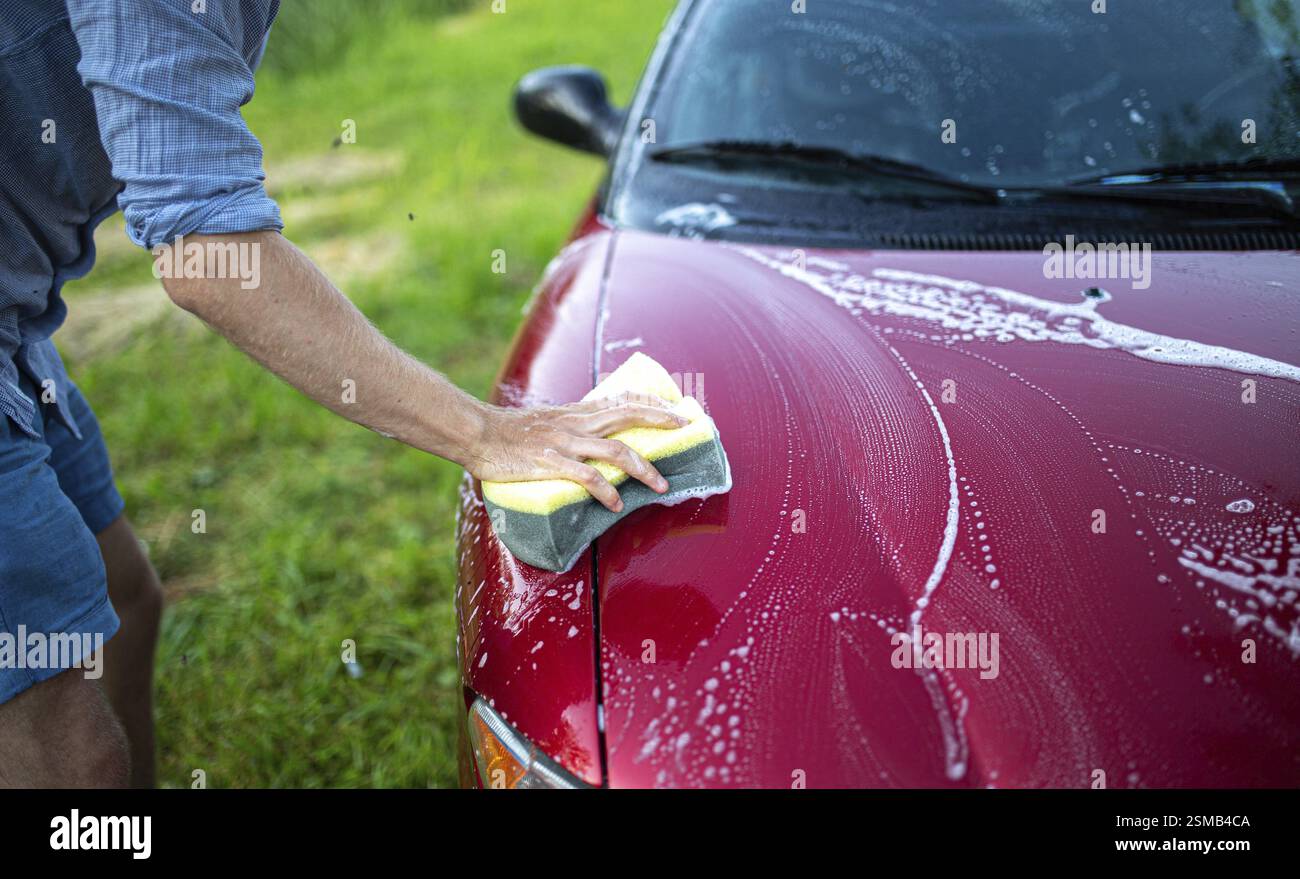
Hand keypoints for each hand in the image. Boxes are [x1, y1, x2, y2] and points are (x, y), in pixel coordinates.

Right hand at [466, 394, 689, 511]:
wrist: (478, 434)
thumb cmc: (509, 432)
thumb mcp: (548, 422)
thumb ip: (571, 429)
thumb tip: (590, 441)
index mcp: (576, 413)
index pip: (621, 399)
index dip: (650, 402)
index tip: (674, 408)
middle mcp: (577, 424)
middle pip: (627, 416)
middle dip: (659, 422)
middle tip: (683, 429)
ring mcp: (565, 443)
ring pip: (616, 451)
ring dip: (643, 469)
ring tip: (661, 485)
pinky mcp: (551, 463)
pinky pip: (587, 477)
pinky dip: (606, 491)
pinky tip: (615, 504)